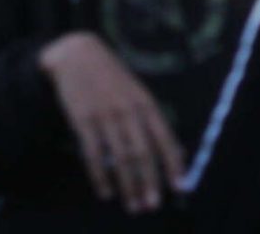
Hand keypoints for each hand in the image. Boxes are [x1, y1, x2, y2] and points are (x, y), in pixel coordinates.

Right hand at [39, 32, 184, 213]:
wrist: (78, 54)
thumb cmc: (113, 78)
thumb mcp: (137, 92)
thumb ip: (151, 119)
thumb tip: (173, 151)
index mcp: (146, 103)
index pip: (165, 137)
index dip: (173, 164)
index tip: (180, 187)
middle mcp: (129, 110)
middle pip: (143, 152)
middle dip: (150, 181)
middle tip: (153, 205)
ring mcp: (105, 115)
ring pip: (120, 157)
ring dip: (128, 184)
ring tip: (133, 205)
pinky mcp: (83, 120)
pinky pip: (93, 154)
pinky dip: (100, 176)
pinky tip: (106, 192)